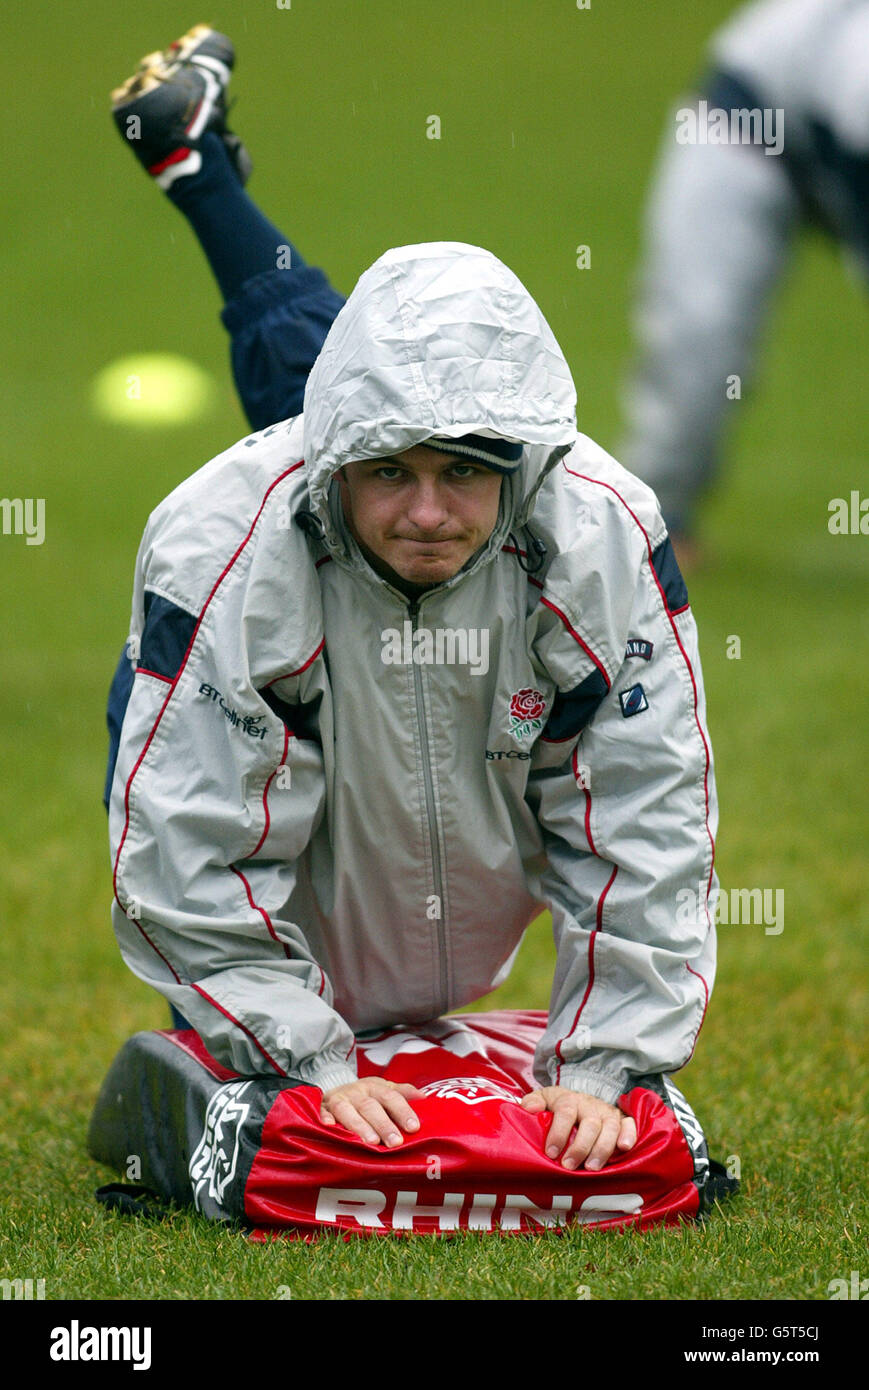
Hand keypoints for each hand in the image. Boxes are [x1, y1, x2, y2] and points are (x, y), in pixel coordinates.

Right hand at [320, 1077, 422, 1147]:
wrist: (334, 1088)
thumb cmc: (365, 1095)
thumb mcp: (383, 1089)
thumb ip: (402, 1093)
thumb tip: (424, 1097)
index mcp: (375, 1088)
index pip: (391, 1097)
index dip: (402, 1111)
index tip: (414, 1127)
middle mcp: (357, 1093)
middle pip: (371, 1107)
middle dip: (383, 1125)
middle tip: (395, 1142)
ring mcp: (338, 1100)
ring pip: (348, 1112)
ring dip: (359, 1126)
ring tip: (371, 1142)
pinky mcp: (322, 1109)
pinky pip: (322, 1114)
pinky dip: (325, 1120)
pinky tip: (331, 1128)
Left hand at [520, 1086, 636, 1170]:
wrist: (582, 1098)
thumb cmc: (559, 1106)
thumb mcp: (543, 1099)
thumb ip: (533, 1102)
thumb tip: (528, 1110)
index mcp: (569, 1100)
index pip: (565, 1113)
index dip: (558, 1132)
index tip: (551, 1153)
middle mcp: (590, 1105)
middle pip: (590, 1124)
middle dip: (580, 1147)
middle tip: (570, 1166)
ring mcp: (608, 1113)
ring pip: (610, 1128)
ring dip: (602, 1148)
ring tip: (592, 1168)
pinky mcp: (622, 1120)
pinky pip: (630, 1125)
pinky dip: (629, 1135)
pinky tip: (624, 1148)